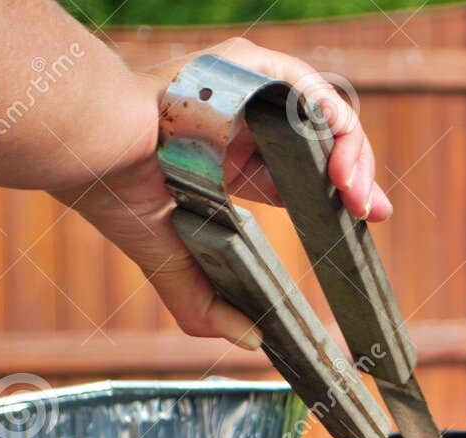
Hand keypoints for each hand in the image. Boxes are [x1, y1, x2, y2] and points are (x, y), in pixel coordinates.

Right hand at [51, 37, 391, 348]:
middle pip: (319, 142)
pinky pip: (311, 89)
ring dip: (352, 156)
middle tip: (371, 214)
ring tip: (357, 198)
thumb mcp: (172, 264)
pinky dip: (336, 125)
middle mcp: (241, 117)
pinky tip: (341, 167)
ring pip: (322, 115)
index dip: (333, 196)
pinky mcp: (248, 66)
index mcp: (226, 157)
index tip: (362, 221)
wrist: (95, 151)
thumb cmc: (118, 196)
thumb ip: (208, 307)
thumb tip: (251, 344)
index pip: (298, 173)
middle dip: (354, 177)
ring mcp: (245, 88)